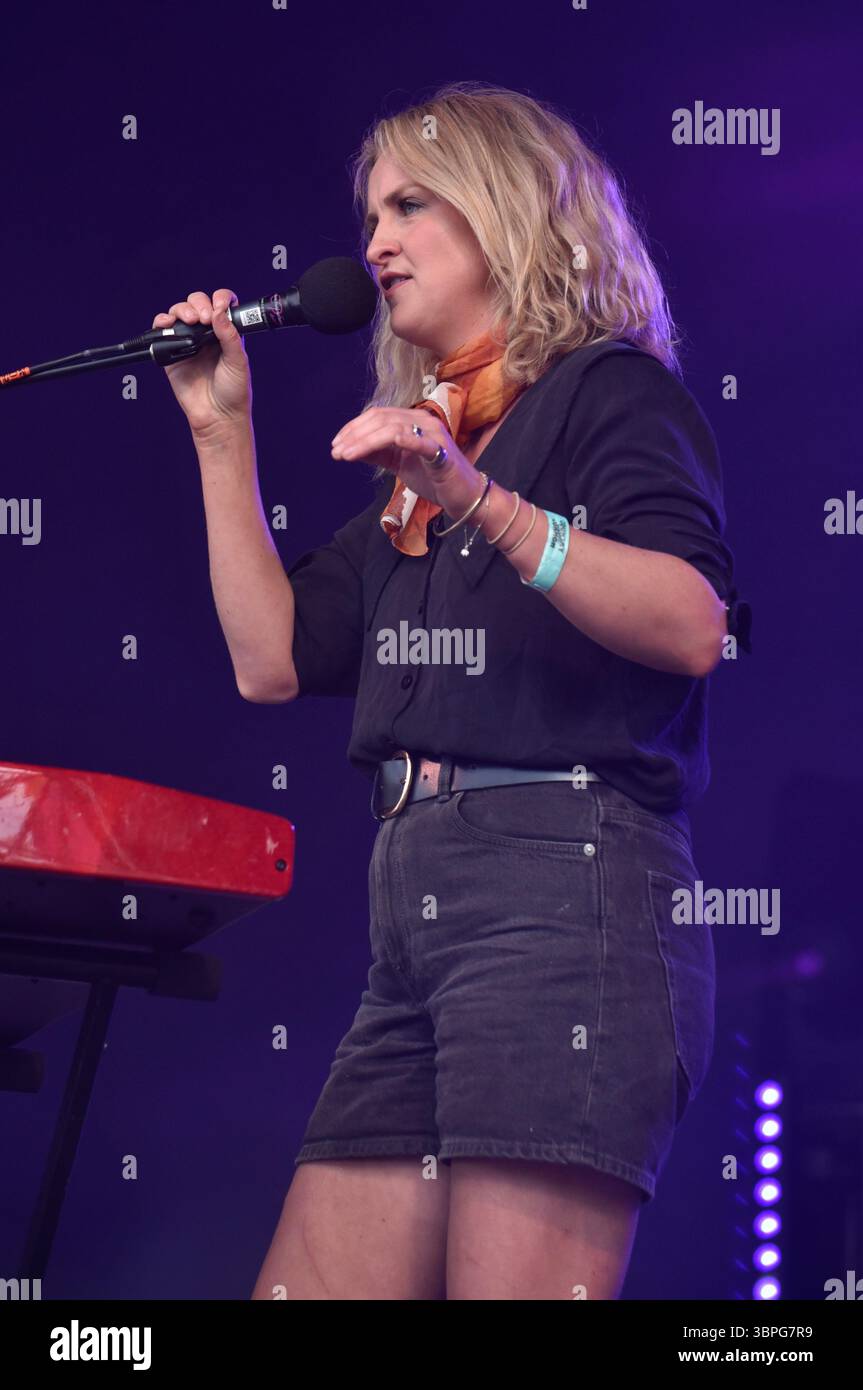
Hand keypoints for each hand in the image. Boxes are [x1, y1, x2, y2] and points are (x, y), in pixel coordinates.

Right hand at [152, 289, 251, 439]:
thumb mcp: (238, 361)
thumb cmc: (233, 391)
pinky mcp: (171, 353)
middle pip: (197, 303)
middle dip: (199, 304)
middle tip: (204, 319)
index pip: (221, 304)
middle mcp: (206, 334)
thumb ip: (229, 335)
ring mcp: (188, 342)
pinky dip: (161, 321)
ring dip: (182, 309)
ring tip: (189, 320)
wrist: (218, 416)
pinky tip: (167, 323)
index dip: (219, 299)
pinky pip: (162, 331)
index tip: (219, 306)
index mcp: (226, 332)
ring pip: (179, 312)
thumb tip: (218, 311)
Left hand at [331, 407, 482, 515]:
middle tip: (336, 450)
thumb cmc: (433, 479)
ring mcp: (433, 433)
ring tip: (345, 455)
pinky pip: (416, 440)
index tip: (337, 443)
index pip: (379, 415)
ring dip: (364, 441)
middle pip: (382, 419)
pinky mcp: (440, 451)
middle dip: (355, 434)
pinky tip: (372, 448)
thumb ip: (378, 454)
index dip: (354, 427)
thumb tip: (349, 449)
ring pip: (392, 428)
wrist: (463, 496)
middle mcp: (423, 420)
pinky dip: (394, 440)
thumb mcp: (399, 464)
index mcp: (413, 421)